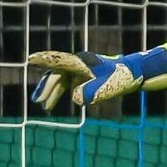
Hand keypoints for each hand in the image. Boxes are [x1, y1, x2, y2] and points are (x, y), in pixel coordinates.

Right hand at [27, 48, 166, 109]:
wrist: (136, 73)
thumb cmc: (122, 77)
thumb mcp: (105, 87)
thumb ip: (89, 93)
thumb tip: (75, 99)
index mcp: (82, 61)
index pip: (59, 61)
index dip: (43, 61)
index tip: (29, 59)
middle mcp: (79, 63)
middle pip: (58, 74)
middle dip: (47, 88)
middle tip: (38, 101)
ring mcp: (82, 70)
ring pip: (62, 80)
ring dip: (54, 93)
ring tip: (45, 107)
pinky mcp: (86, 76)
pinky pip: (69, 84)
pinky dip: (62, 92)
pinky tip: (56, 102)